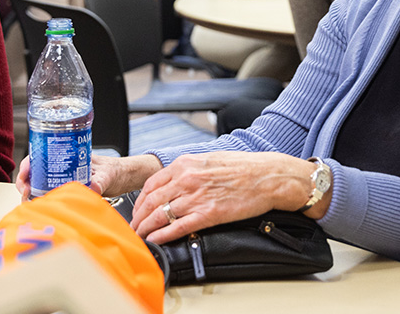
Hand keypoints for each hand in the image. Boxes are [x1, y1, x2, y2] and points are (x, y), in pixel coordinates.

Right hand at [14, 154, 161, 200]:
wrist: (125, 177)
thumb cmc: (117, 170)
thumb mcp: (109, 174)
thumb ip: (101, 181)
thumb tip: (92, 188)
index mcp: (67, 155)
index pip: (39, 156)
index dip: (27, 167)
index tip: (25, 179)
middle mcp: (62, 166)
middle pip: (35, 171)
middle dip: (25, 182)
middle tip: (26, 194)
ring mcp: (64, 178)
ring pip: (40, 183)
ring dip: (32, 193)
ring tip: (32, 203)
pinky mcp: (68, 189)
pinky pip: (50, 193)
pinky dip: (43, 199)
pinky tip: (43, 207)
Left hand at [129, 152, 315, 243]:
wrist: (267, 176)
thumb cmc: (242, 168)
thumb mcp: (208, 160)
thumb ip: (188, 170)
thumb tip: (173, 182)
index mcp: (185, 165)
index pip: (151, 184)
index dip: (139, 200)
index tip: (136, 210)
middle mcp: (186, 179)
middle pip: (151, 201)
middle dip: (138, 217)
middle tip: (133, 228)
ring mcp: (196, 197)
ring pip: (160, 215)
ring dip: (146, 228)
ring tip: (140, 237)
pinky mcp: (208, 214)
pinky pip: (178, 227)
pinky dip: (162, 235)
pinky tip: (155, 240)